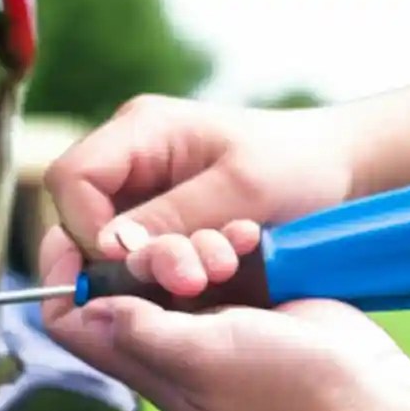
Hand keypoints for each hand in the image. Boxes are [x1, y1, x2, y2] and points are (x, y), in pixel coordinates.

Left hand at [38, 226, 409, 410]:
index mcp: (149, 368)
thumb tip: (91, 306)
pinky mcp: (253, 299)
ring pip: (174, 263)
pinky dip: (231, 241)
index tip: (74, 239)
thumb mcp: (204, 361)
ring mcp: (215, 321)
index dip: (63, 282)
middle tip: (178, 249)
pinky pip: (222, 257)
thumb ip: (144, 333)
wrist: (369, 400)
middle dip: (142, 253)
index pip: (75, 324)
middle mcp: (174, 345)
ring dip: (193, 243)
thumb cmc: (285, 393)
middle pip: (123, 284)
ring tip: (228, 248)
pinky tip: (252, 240)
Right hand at [44, 96, 355, 298]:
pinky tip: (218, 272)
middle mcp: (130, 159)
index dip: (85, 228)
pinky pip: (141, 258)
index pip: (72, 180)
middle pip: (81, 218)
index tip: (130, 265)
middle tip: (187, 280)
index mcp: (140, 130)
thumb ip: (172, 217)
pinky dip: (172, 274)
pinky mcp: (159, 224)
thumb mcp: (239, 189)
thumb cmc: (296, 163)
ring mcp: (142, 192)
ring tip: (216, 272)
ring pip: (111, 247)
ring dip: (157, 271)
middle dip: (126, 260)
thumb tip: (107, 249)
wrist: (337, 171)